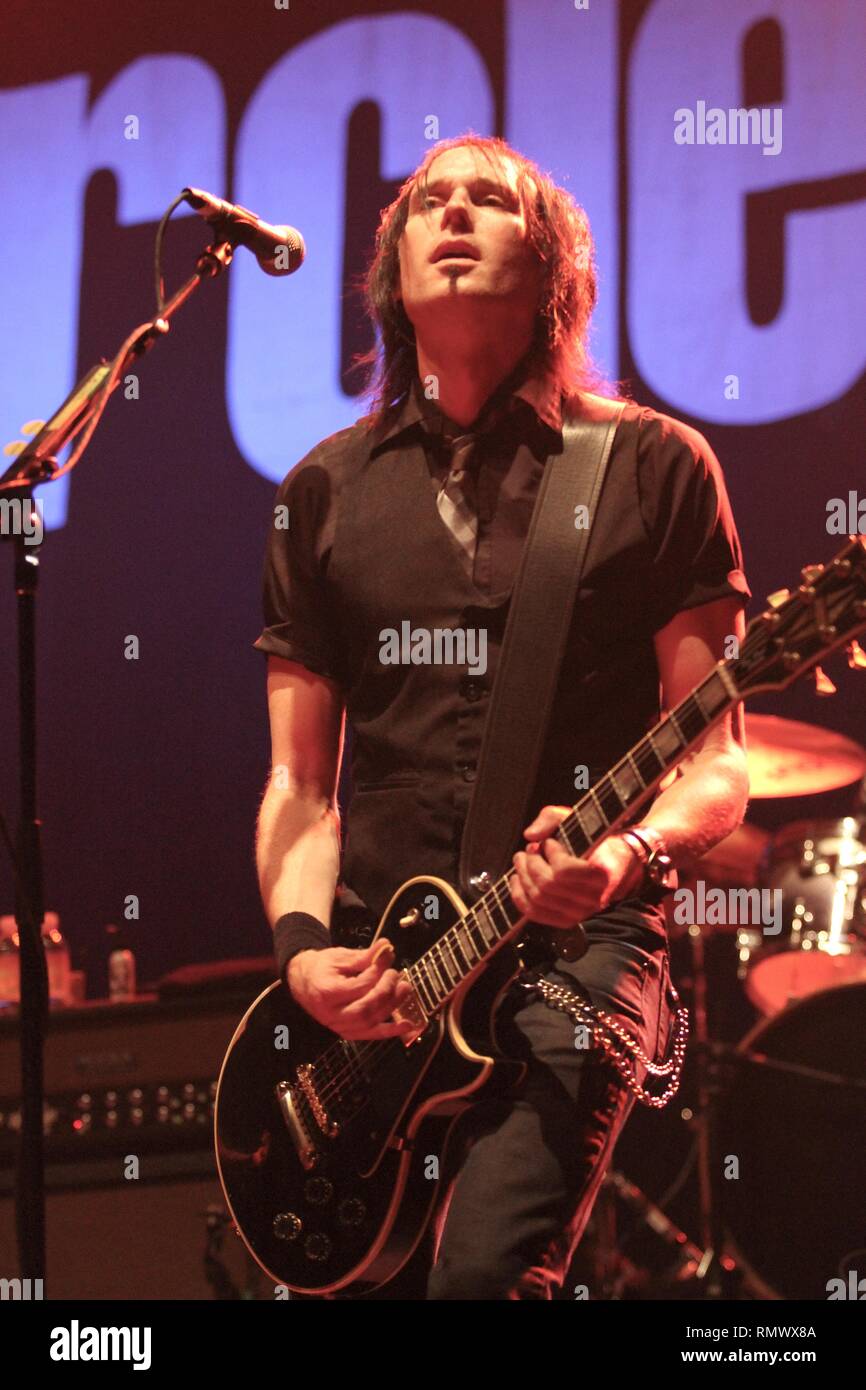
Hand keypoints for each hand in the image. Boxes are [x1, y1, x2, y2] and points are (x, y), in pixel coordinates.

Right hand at [287, 940, 417, 1040]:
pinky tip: (407, 1024)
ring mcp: (339, 1026)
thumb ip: (364, 956)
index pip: (358, 986)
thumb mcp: (340, 957)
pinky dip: (391, 1031)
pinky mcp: (347, 1033)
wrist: (303, 982)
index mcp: (326, 992)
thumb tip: (386, 947)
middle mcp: (331, 1014)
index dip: (377, 972)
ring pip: (370, 1022)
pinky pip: (371, 1035)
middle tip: (396, 974)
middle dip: (386, 991)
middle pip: (365, 1009)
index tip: (386, 957)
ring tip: (404, 988)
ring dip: (392, 1006)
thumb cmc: (321, 968)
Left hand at [508, 805, 644, 927]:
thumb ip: (552, 818)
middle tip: (529, 849)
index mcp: (601, 873)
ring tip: (522, 860)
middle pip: (547, 884)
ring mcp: (580, 913)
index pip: (565, 870)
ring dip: (523, 876)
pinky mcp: (566, 921)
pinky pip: (535, 913)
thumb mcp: (578, 818)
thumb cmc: (595, 839)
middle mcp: (593, 898)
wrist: (617, 863)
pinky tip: (517, 879)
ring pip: (538, 899)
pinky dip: (519, 895)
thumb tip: (531, 835)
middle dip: (531, 863)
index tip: (549, 842)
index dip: (550, 853)